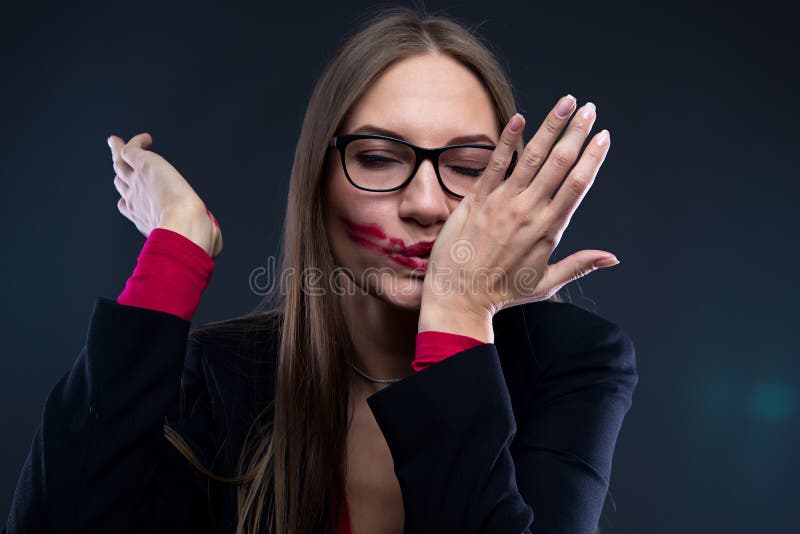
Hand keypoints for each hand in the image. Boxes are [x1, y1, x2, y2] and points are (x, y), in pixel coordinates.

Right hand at [108, 132, 222, 257]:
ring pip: (119, 163)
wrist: (183, 226)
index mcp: (143, 217)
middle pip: (120, 181)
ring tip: (115, 141)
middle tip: (119, 160)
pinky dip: (136, 142)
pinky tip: (147, 138)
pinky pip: (130, 149)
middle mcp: (135, 198)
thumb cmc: (192, 237)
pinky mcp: (143, 164)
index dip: (127, 197)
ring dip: (118, 151)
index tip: (129, 194)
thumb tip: (217, 244)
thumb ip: (206, 237)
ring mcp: (136, 181)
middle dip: (119, 171)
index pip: (127, 205)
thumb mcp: (198, 239)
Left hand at [420, 95, 616, 322]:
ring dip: (551, 127)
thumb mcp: (545, 283)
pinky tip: (519, 117)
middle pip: (560, 164)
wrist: (458, 298)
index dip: (593, 158)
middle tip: (590, 108)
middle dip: (577, 133)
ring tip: (566, 102)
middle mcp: (528, 212)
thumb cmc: (501, 293)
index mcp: (549, 229)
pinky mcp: (477, 200)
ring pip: (532, 157)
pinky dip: (507, 141)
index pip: (578, 185)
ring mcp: (502, 204)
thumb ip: (579, 265)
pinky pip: (494, 164)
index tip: (603, 136)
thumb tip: (612, 258)